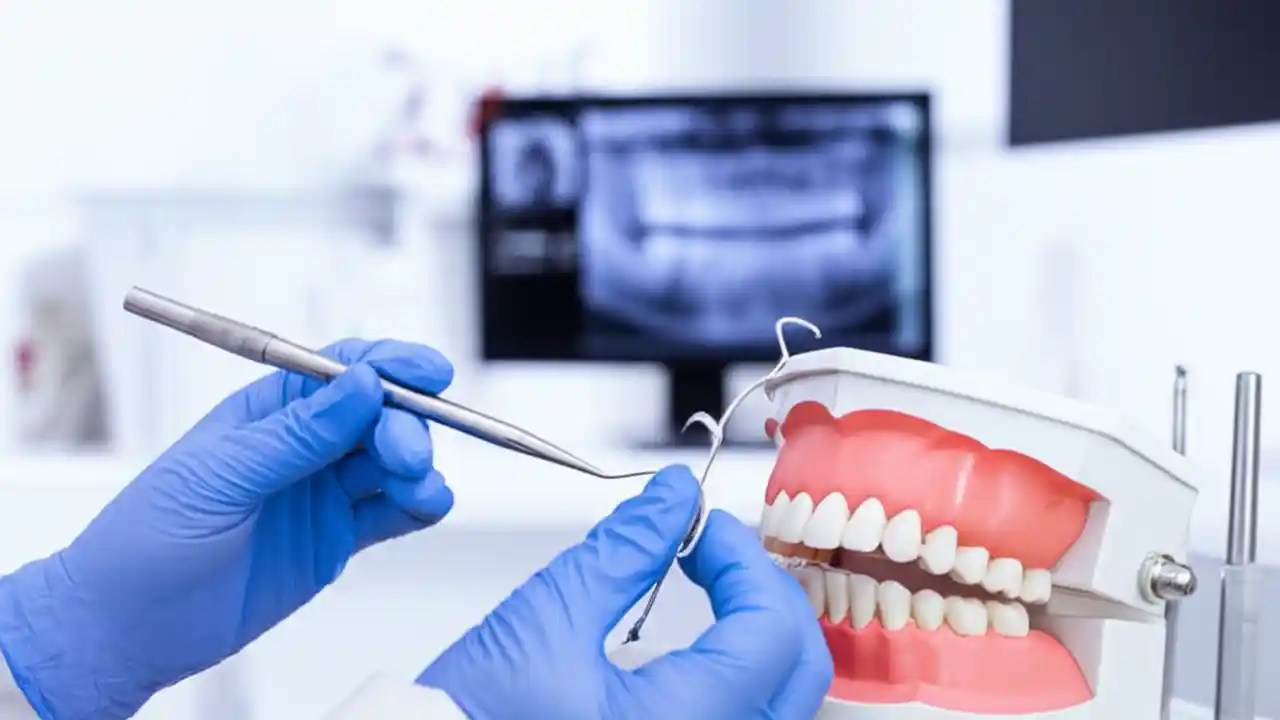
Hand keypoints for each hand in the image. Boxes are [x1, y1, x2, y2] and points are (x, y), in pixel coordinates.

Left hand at [0, 339, 453, 718]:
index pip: (339, 371)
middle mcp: (301, 446)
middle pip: (377, 416)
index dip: (388, 364)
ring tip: (420, 488)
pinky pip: (391, 512)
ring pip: (390, 462)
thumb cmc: (145, 541)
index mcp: (266, 413)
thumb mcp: (219, 477)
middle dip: (404, 426)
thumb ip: (296, 435)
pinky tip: (427, 503)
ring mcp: (321, 492)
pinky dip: (419, 504)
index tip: (427, 372)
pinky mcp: (337, 538)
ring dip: (417, 466)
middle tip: (407, 455)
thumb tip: (363, 386)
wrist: (128, 629)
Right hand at [418, 465, 832, 718]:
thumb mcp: (545, 620)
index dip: (742, 557)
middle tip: (718, 554)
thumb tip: (671, 497)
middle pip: (800, 671)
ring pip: (781, 704)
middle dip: (766, 596)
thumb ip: (622, 549)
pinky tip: (695, 649)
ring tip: (713, 591)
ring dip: (761, 637)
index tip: (702, 527)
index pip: (770, 628)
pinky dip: (740, 678)